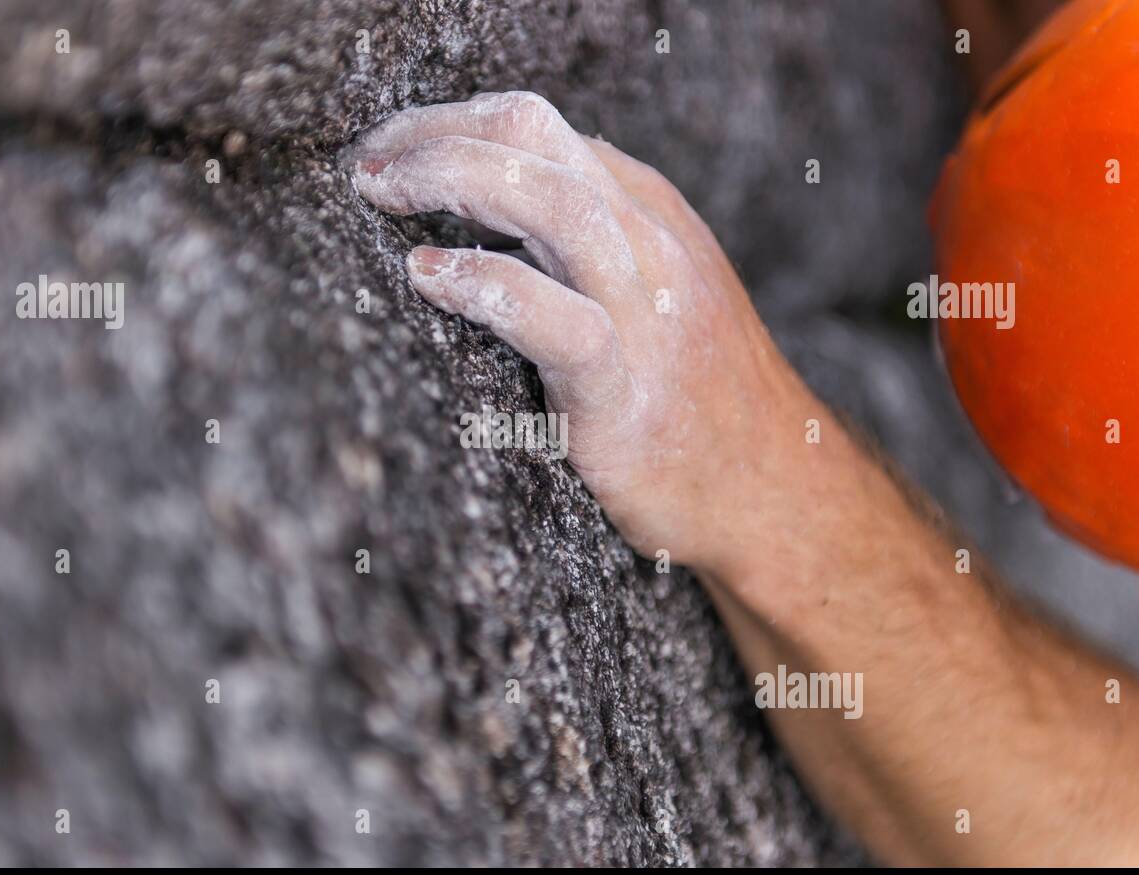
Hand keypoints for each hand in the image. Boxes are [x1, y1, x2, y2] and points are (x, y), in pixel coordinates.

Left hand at [344, 91, 806, 565]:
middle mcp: (650, 245)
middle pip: (537, 140)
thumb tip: (493, 201)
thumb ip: (587, 241)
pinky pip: (558, 321)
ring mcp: (646, 316)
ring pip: (553, 205)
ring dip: (452, 180)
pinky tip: (429, 276)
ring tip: (381, 195)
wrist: (772, 489)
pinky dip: (486, 284)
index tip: (387, 149)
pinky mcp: (626, 394)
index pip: (538, 127)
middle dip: (435, 134)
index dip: (448, 122)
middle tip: (366, 168)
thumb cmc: (693, 393)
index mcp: (647, 213)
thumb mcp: (652, 287)